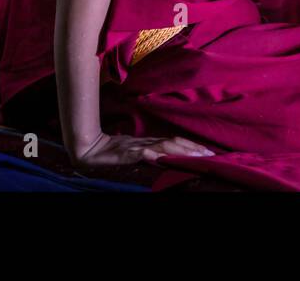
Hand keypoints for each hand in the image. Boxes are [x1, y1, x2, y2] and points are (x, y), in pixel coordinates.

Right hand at [72, 132, 216, 167]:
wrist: (90, 149)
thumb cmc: (114, 151)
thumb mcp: (137, 152)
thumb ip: (153, 152)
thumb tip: (170, 156)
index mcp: (151, 143)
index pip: (176, 142)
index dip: (192, 146)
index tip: (209, 151)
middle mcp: (148, 143)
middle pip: (174, 142)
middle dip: (193, 148)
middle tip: (210, 154)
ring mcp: (138, 147)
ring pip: (163, 146)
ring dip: (181, 150)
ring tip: (195, 155)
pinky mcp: (127, 153)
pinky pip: (141, 153)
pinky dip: (153, 154)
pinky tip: (162, 157)